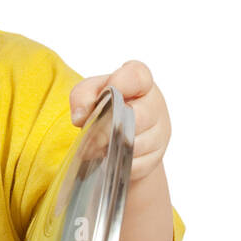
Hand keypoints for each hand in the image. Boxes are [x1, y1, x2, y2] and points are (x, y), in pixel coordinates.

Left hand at [68, 60, 169, 181]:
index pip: (138, 76)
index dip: (121, 83)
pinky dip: (118, 163)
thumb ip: (82, 96)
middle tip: (91, 135)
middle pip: (139, 117)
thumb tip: (80, 116)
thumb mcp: (90, 93)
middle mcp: (155, 104)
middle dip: (109, 129)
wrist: (120, 133)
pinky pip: (135, 164)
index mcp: (141, 82)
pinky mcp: (155, 156)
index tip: (108, 91)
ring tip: (97, 146)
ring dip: (112, 148)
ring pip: (136, 144)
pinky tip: (109, 157)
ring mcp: (159, 131)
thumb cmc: (107, 106)